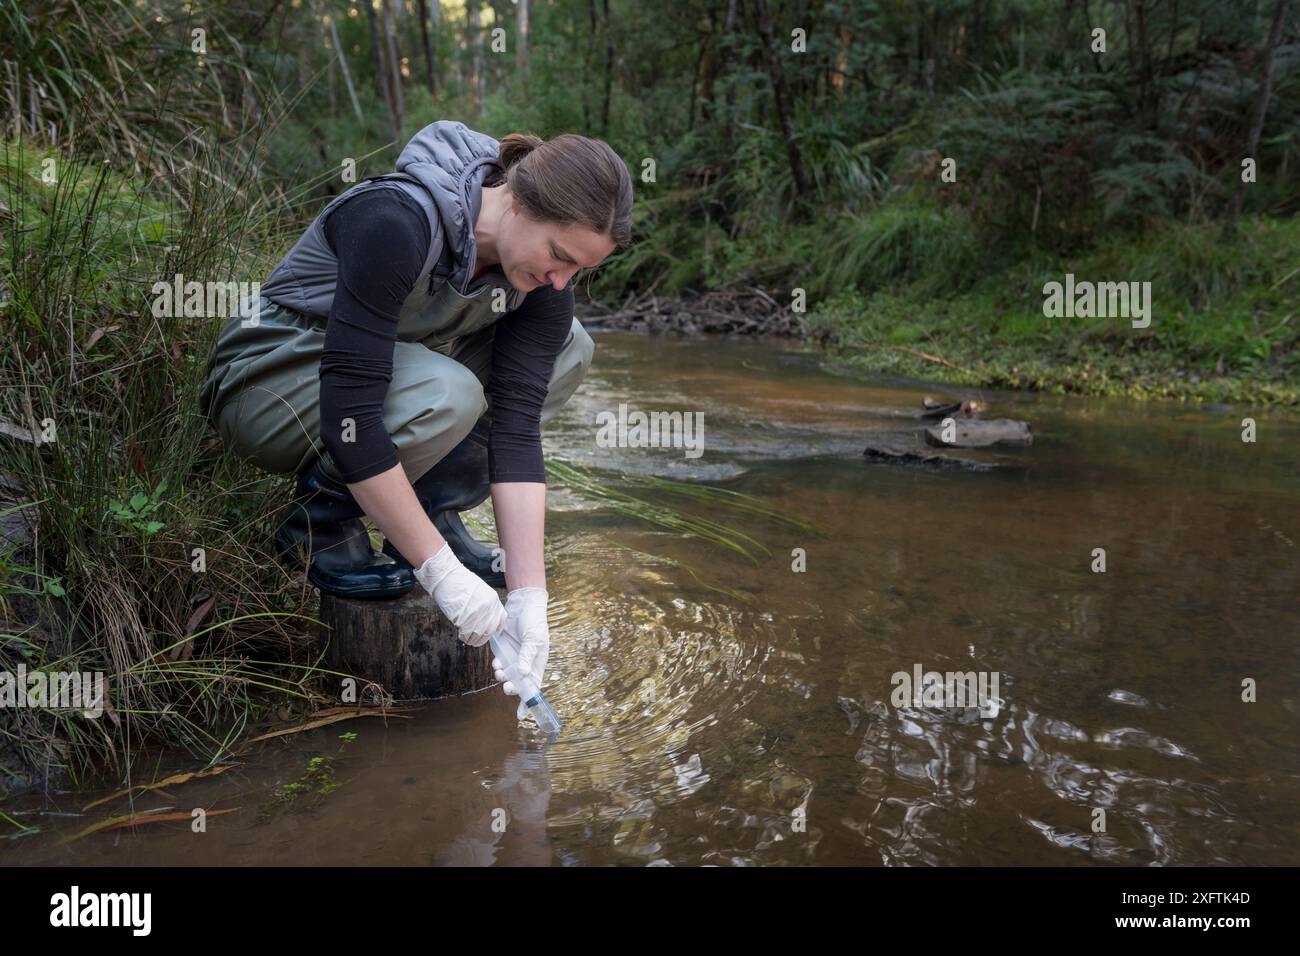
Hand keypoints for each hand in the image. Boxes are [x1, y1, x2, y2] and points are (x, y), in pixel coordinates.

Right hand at [414, 543, 505, 645]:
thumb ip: (485, 605)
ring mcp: (478, 613)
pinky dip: (465, 637)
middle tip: (475, 639)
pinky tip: (461, 634)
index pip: (501, 619)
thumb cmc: (458, 581)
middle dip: (482, 638)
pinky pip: (468, 634)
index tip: (490, 633)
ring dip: (473, 640)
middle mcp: (488, 607)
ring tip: (466, 637)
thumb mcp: (479, 591)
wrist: (445, 576)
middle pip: (490, 630)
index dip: (495, 629)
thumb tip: (484, 620)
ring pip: (479, 634)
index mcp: (493, 599)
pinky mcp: (466, 618)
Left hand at [492, 587, 548, 719]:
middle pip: (518, 684)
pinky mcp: (503, 651)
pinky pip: (499, 664)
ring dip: (502, 676)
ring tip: (500, 670)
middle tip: (507, 686)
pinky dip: (497, 665)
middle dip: (511, 688)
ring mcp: (514, 658)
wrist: (522, 605)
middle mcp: (525, 664)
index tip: (522, 715)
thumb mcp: (533, 640)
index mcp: (537, 664)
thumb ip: (526, 657)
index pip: (534, 687)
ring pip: (506, 675)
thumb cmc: (534, 623)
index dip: (528, 702)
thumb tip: (522, 675)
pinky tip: (497, 660)